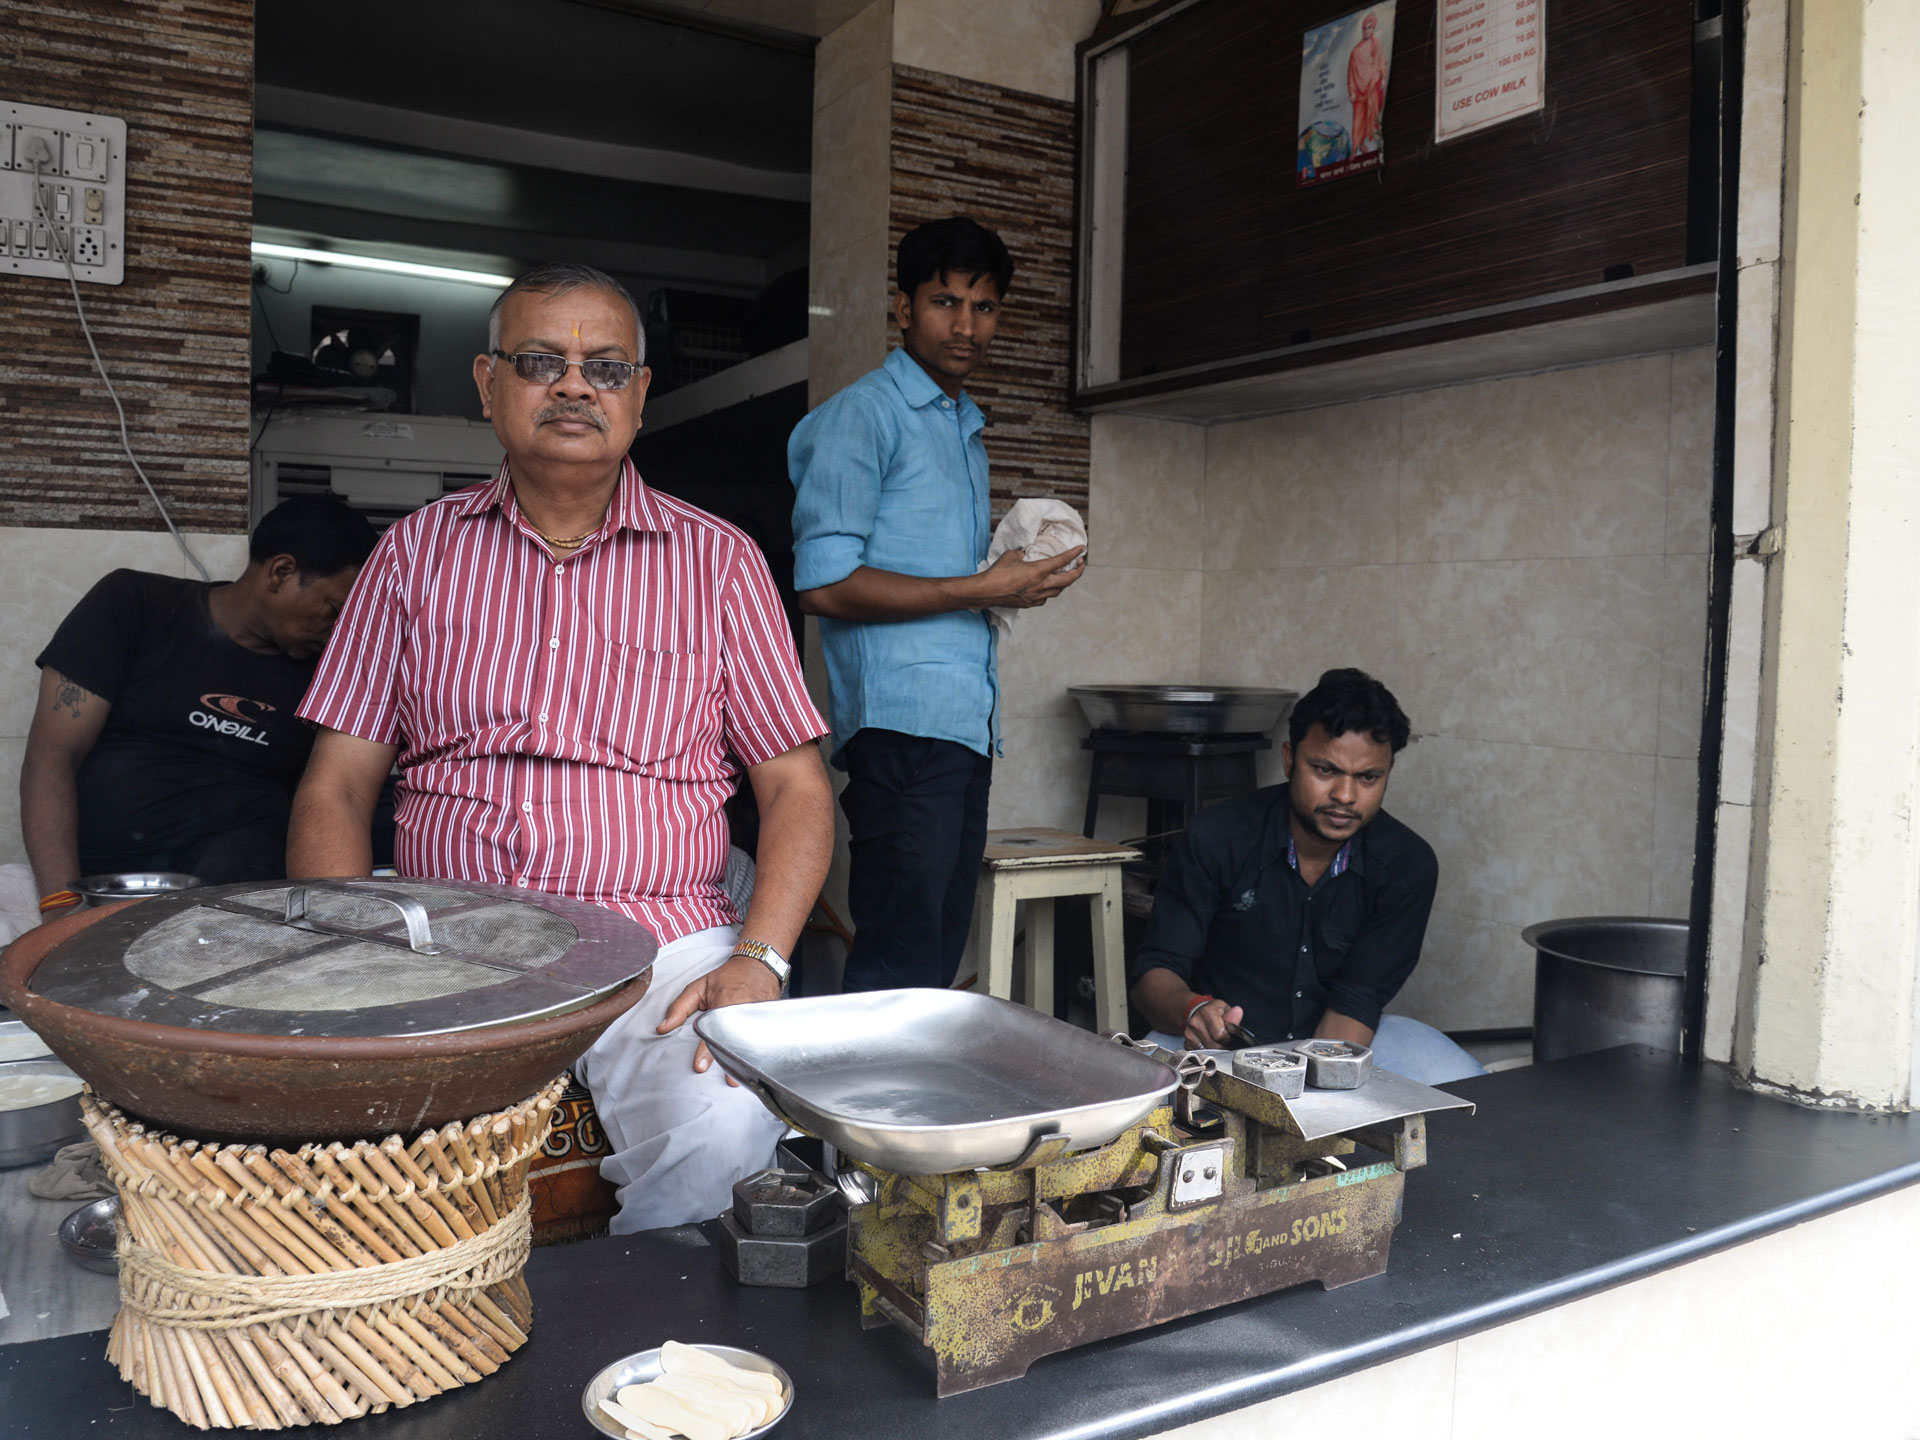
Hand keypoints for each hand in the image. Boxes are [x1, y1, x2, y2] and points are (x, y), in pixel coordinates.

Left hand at [656, 953, 781, 1079]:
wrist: (759, 965)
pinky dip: (759, 1052)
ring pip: (753, 1042)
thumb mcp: (699, 986)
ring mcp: (760, 1015)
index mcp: (725, 1002)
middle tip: (729, 1079)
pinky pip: (765, 1038)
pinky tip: (756, 1065)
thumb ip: (679, 1007)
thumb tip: (662, 1029)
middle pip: (737, 1040)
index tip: (699, 1067)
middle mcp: (744, 1010)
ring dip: (747, 1060)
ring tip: (741, 1078)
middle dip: (732, 1060)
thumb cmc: (726, 977)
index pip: (714, 1029)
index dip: (706, 1050)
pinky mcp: (770, 1019)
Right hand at [970, 546, 1086, 609]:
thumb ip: (1023, 554)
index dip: (1074, 554)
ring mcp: (1037, 596)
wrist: (986, 592)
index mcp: (1038, 571)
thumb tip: (1026, 554)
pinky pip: (1047, 597)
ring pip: (1059, 590)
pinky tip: (1048, 586)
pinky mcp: (1030, 603)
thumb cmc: (997, 572)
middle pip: (1068, 580)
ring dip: (1066, 582)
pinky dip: (1051, 591)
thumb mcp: (1012, 555)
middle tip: (1081, 564)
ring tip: (1067, 575)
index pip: (1062, 561)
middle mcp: (1041, 585)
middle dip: (1078, 572)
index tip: (1082, 549)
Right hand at [1183, 998, 1244, 1049]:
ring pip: (1207, 1052)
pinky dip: (1207, 1053)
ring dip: (1215, 1051)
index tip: (1231, 1038)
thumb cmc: (1214, 1011)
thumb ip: (1232, 1016)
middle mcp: (1195, 1022)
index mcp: (1206, 1012)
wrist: (1196, 1012)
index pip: (1219, 1034)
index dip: (1228, 1039)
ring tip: (1218, 1043)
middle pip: (1214, 1045)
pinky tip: (1209, 1045)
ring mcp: (1189, 1033)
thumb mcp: (1225, 1009)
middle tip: (1226, 1042)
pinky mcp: (1186, 1042)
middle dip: (1223, 1047)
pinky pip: (1200, 1054)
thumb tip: (1238, 1012)